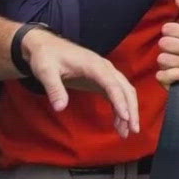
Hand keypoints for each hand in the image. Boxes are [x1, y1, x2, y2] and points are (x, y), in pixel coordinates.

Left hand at [22, 27, 139, 136]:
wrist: (45, 46)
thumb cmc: (46, 56)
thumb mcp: (46, 71)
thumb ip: (54, 88)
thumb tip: (60, 108)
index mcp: (93, 65)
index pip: (112, 84)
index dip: (120, 101)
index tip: (125, 118)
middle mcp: (104, 68)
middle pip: (125, 88)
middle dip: (131, 109)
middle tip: (133, 130)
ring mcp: (104, 74)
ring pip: (124, 91)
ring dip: (128, 110)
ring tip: (126, 132)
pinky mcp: (100, 80)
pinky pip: (116, 94)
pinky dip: (120, 108)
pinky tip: (118, 123)